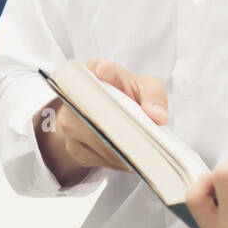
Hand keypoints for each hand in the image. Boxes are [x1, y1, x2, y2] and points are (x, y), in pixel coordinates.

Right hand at [56, 57, 168, 172]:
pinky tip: (132, 157)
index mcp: (94, 71)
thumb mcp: (145, 86)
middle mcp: (75, 95)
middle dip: (127, 129)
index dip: (101, 70)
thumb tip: (158, 117)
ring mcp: (69, 123)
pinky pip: (99, 159)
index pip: (95, 67)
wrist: (103, 112)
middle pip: (99, 113)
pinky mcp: (73, 147)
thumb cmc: (126, 94)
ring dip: (126, 150)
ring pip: (100, 142)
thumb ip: (154, 95)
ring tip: (147, 151)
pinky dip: (119, 161)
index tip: (104, 70)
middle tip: (151, 141)